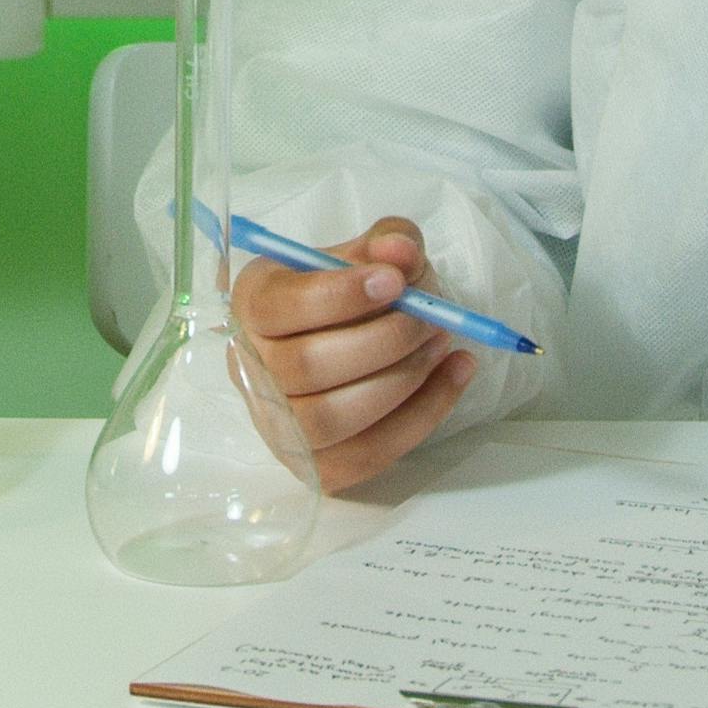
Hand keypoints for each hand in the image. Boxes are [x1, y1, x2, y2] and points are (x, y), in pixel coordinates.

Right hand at [231, 219, 480, 494]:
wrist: (345, 340)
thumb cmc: (348, 293)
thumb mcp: (366, 254)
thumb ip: (387, 242)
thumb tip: (401, 252)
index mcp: (253, 305)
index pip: (280, 308)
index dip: (338, 297)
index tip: (395, 281)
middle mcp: (252, 370)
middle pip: (306, 367)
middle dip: (382, 340)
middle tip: (430, 317)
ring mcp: (281, 427)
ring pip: (333, 417)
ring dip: (401, 380)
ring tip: (440, 343)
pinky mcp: (318, 465)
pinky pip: (370, 453)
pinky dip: (423, 415)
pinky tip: (455, 372)